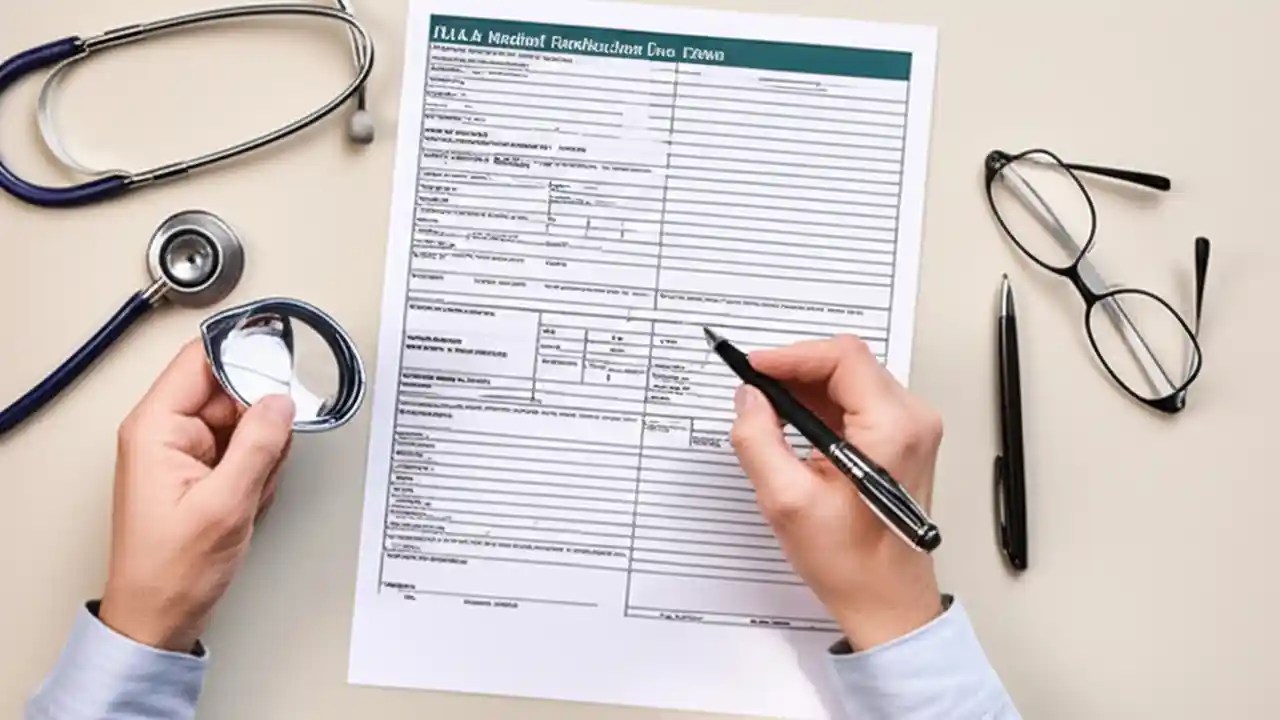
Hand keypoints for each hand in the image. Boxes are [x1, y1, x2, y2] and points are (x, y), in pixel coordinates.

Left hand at [98, 339, 295, 652]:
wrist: (159, 617)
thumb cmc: (170, 570)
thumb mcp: (226, 503)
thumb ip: (259, 445)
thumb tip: (282, 402)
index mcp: (155, 428)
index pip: (200, 360)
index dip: (243, 357)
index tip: (281, 367)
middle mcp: (165, 432)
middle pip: (230, 391)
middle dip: (261, 421)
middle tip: (268, 455)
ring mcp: (183, 452)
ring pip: (244, 422)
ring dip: (261, 452)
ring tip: (251, 490)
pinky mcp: (199, 470)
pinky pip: (243, 449)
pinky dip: (257, 471)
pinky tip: (250, 498)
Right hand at [729, 335, 943, 649]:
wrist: (887, 599)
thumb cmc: (851, 562)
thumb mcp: (787, 501)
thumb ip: (759, 440)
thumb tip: (748, 399)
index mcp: (892, 428)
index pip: (841, 358)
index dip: (791, 356)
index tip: (754, 368)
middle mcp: (912, 421)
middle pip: (847, 363)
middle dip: (795, 370)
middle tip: (755, 390)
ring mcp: (911, 430)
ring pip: (851, 380)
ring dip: (807, 388)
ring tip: (769, 411)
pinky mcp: (903, 440)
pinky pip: (858, 403)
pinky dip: (822, 405)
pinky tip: (794, 426)